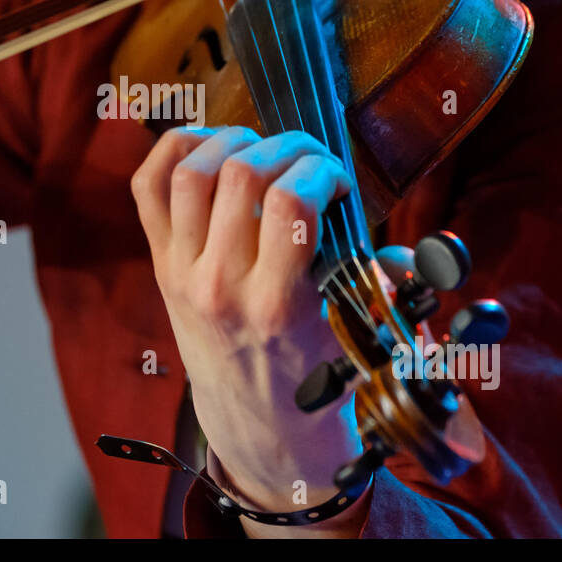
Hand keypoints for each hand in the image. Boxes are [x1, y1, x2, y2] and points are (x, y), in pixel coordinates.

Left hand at [131, 125, 365, 527]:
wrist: (255, 420)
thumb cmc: (314, 373)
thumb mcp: (358, 333)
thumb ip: (388, 286)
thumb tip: (411, 252)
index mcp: (277, 304)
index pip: (290, 203)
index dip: (322, 171)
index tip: (338, 181)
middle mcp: (222, 284)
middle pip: (242, 174)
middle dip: (288, 147)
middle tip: (309, 160)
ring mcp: (182, 272)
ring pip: (193, 172)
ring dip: (233, 141)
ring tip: (263, 149)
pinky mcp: (161, 263)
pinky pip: (149, 186)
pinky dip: (175, 149)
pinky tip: (210, 148)